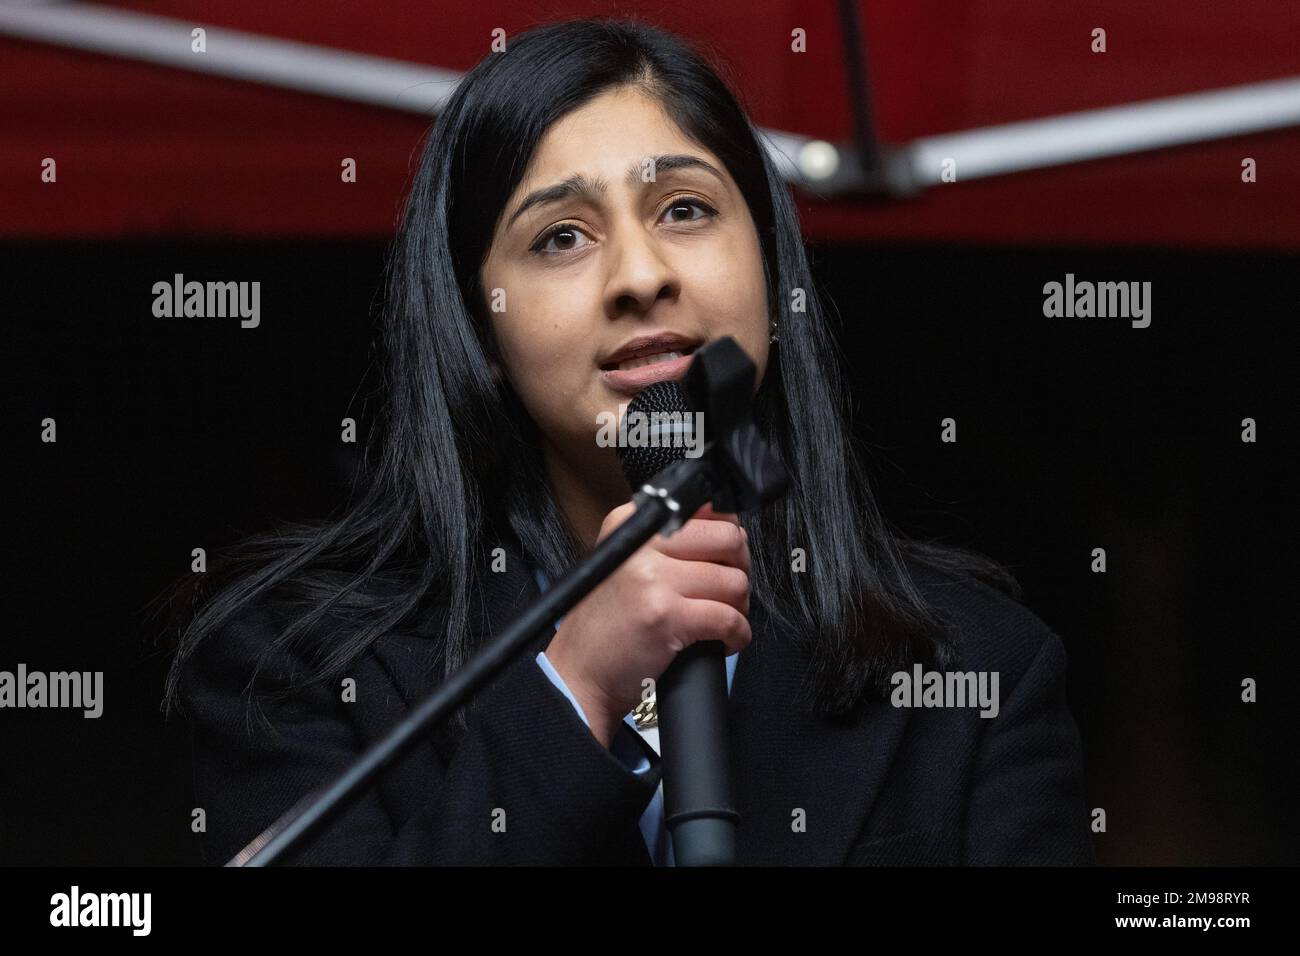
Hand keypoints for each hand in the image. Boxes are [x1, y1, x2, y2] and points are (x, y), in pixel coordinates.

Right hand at [545, 502, 751, 746]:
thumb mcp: (629, 564)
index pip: (707, 510)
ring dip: (738, 607)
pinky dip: (737, 635)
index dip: (727, 538)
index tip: (724, 560)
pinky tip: (723, 641)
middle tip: (728, 593)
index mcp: (633, 523)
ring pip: (734, 582)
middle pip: (728, 541)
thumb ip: (669, 541)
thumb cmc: (608, 624)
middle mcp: (641, 544)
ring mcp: (653, 579)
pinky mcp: (666, 617)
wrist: (580, 673)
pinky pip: (728, 619)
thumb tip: (729, 527)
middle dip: (739, 570)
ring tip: (721, 621)